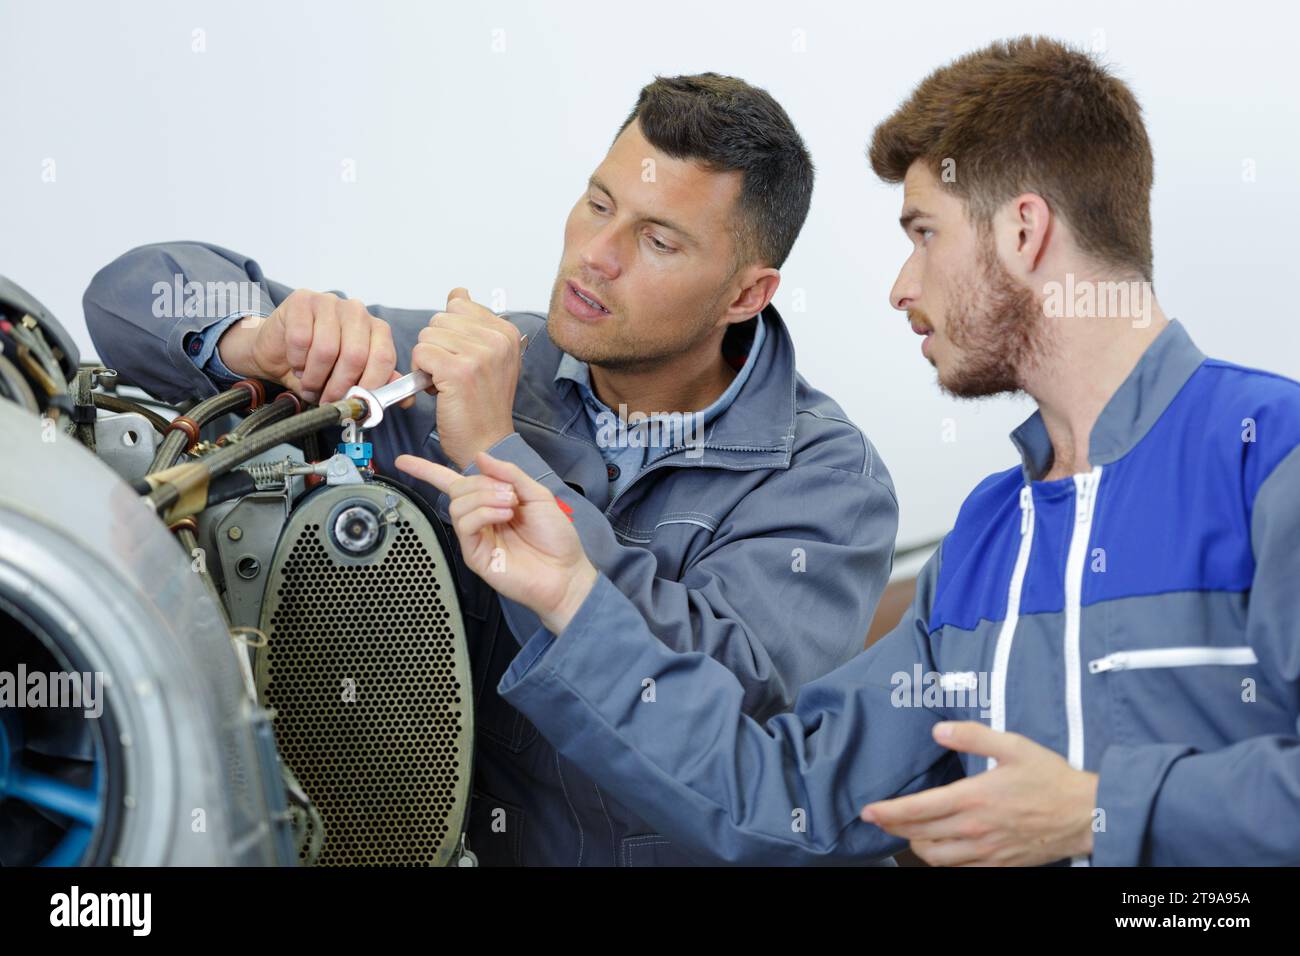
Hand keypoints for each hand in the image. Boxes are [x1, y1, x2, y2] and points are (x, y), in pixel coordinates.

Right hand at [217, 288, 409, 404]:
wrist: (278, 351)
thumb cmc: (318, 366)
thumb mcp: (350, 380)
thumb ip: (378, 386)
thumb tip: (406, 402)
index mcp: (376, 329)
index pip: (384, 357)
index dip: (371, 385)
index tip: (357, 403)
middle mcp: (357, 312)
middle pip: (356, 355)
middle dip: (340, 386)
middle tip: (327, 400)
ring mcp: (330, 303)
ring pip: (326, 349)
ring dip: (315, 376)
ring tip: (310, 384)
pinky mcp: (302, 300)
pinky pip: (301, 339)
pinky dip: (297, 360)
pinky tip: (297, 363)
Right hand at [395, 450, 597, 633]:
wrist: (565, 572)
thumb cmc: (556, 537)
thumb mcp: (537, 494)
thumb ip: (510, 474)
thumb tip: (480, 457)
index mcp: (491, 502)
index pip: (453, 483)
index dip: (426, 470)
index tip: (403, 460)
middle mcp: (479, 519)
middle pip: (457, 488)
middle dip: (482, 483)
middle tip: (511, 494)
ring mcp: (475, 538)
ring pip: (458, 505)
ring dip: (485, 497)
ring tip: (511, 506)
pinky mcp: (474, 555)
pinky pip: (465, 525)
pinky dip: (484, 513)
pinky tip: (505, 515)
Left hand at [412, 288, 520, 468]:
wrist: (486, 442)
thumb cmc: (483, 405)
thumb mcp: (487, 357)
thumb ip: (472, 322)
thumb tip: (458, 292)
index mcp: (506, 333)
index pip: (459, 305)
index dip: (450, 332)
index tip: (463, 357)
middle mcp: (497, 340)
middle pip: (440, 319)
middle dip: (437, 345)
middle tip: (452, 373)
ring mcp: (480, 354)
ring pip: (428, 335)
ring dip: (428, 360)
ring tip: (446, 382)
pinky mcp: (458, 371)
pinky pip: (421, 352)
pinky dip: (421, 372)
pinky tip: (437, 388)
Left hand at [860, 722, 1099, 865]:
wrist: (1086, 814)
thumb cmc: (1050, 778)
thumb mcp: (1012, 745)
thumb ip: (972, 736)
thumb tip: (938, 731)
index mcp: (972, 799)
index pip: (917, 810)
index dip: (888, 812)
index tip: (868, 811)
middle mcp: (974, 829)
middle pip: (920, 835)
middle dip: (894, 828)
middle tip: (878, 820)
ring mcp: (986, 851)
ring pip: (936, 858)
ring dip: (916, 846)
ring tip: (908, 833)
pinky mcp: (1000, 865)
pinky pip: (961, 871)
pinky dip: (943, 863)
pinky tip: (940, 851)